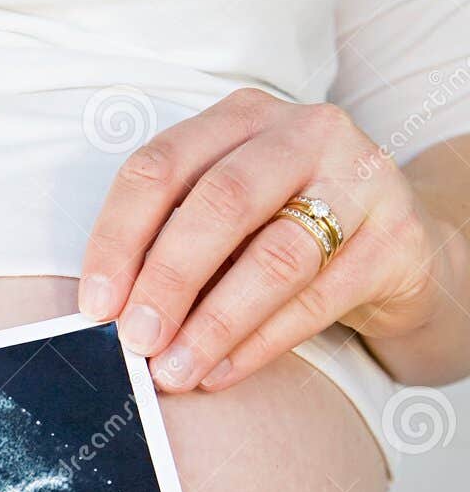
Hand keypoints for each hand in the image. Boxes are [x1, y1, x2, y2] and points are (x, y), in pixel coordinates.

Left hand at [77, 87, 450, 391]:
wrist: (394, 249)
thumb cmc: (281, 232)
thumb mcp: (222, 222)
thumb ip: (169, 247)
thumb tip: (110, 317)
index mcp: (240, 119)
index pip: (160, 168)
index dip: (118, 239)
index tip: (94, 305)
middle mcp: (304, 133)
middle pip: (220, 203)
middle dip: (167, 280)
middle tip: (135, 340)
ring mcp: (360, 180)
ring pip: (275, 256)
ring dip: (213, 324)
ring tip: (173, 371)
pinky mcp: (396, 239)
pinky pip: (317, 299)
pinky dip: (258, 344)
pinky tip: (218, 373)